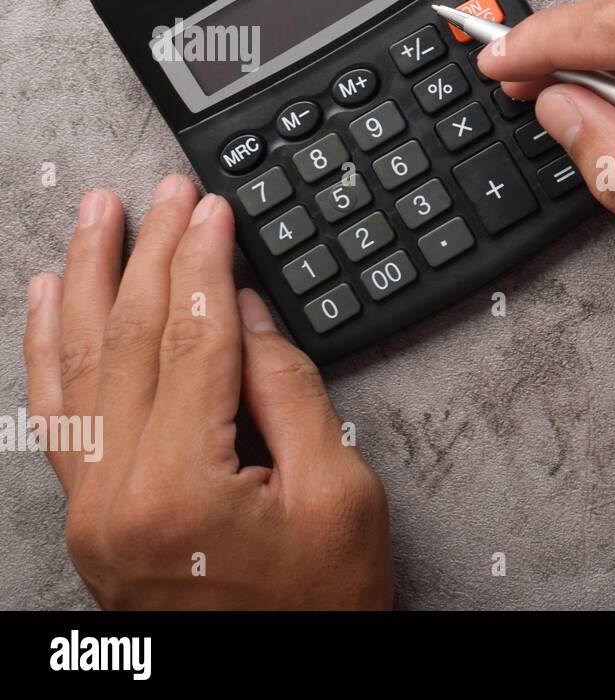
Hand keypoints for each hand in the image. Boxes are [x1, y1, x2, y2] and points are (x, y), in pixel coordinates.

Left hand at [23, 176, 392, 608]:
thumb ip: (288, 392)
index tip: (212, 209)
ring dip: (87, 281)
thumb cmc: (322, 603)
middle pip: (130, 342)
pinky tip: (49, 301)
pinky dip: (48, 351)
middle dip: (151, 255)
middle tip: (167, 192)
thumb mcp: (338, 490)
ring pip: (78, 367)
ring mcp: (93, 509)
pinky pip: (57, 416)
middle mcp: (119, 496)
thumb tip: (247, 311)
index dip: (206, 264)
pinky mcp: (91, 518)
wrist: (285, 681)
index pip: (193, 341)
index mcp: (184, 488)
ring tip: (97, 217)